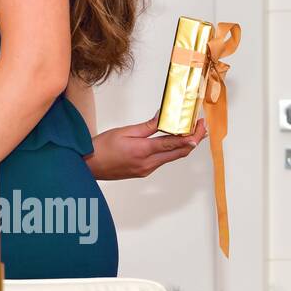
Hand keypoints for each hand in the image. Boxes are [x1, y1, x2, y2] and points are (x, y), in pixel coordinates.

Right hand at [85, 113, 207, 179]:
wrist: (88, 166)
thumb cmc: (101, 147)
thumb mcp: (124, 132)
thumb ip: (147, 126)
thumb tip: (163, 118)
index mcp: (142, 151)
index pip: (173, 143)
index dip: (190, 135)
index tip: (200, 127)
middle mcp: (148, 163)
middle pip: (178, 153)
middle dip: (193, 140)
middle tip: (202, 129)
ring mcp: (146, 169)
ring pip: (172, 158)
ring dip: (184, 146)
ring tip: (191, 133)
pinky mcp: (143, 172)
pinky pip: (162, 161)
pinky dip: (171, 151)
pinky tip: (172, 143)